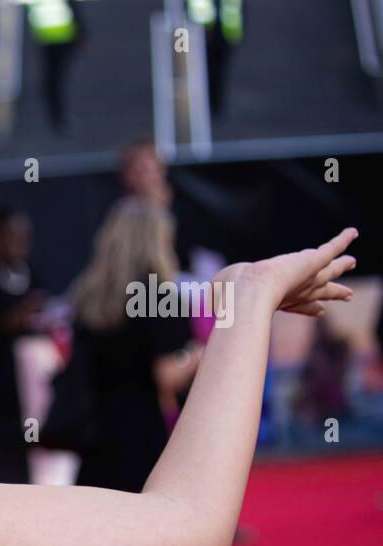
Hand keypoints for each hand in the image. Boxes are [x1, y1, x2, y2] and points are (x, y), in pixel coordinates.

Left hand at [215, 227, 357, 317]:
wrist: (245, 295)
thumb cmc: (227, 300)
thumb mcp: (216, 296)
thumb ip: (209, 298)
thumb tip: (196, 298)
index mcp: (275, 301)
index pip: (298, 305)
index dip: (308, 308)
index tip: (319, 311)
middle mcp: (294, 293)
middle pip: (320, 291)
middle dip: (333, 292)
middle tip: (348, 294)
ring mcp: (305, 278)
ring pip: (330, 270)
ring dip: (340, 265)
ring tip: (352, 261)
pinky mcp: (312, 262)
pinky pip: (331, 248)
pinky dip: (341, 239)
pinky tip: (352, 231)